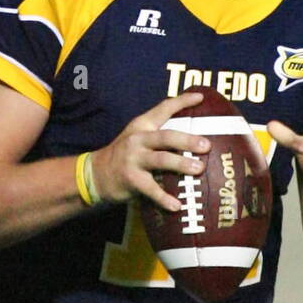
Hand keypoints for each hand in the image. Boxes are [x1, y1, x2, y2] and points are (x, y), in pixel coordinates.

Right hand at [90, 92, 208, 211]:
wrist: (96, 174)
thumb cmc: (125, 156)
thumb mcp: (137, 138)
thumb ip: (159, 135)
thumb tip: (194, 137)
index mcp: (142, 126)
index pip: (163, 109)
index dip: (182, 101)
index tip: (201, 97)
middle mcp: (138, 140)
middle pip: (166, 137)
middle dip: (187, 140)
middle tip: (206, 145)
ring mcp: (134, 160)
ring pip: (161, 160)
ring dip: (181, 164)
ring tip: (199, 169)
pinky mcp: (131, 180)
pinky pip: (151, 189)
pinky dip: (164, 198)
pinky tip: (177, 205)